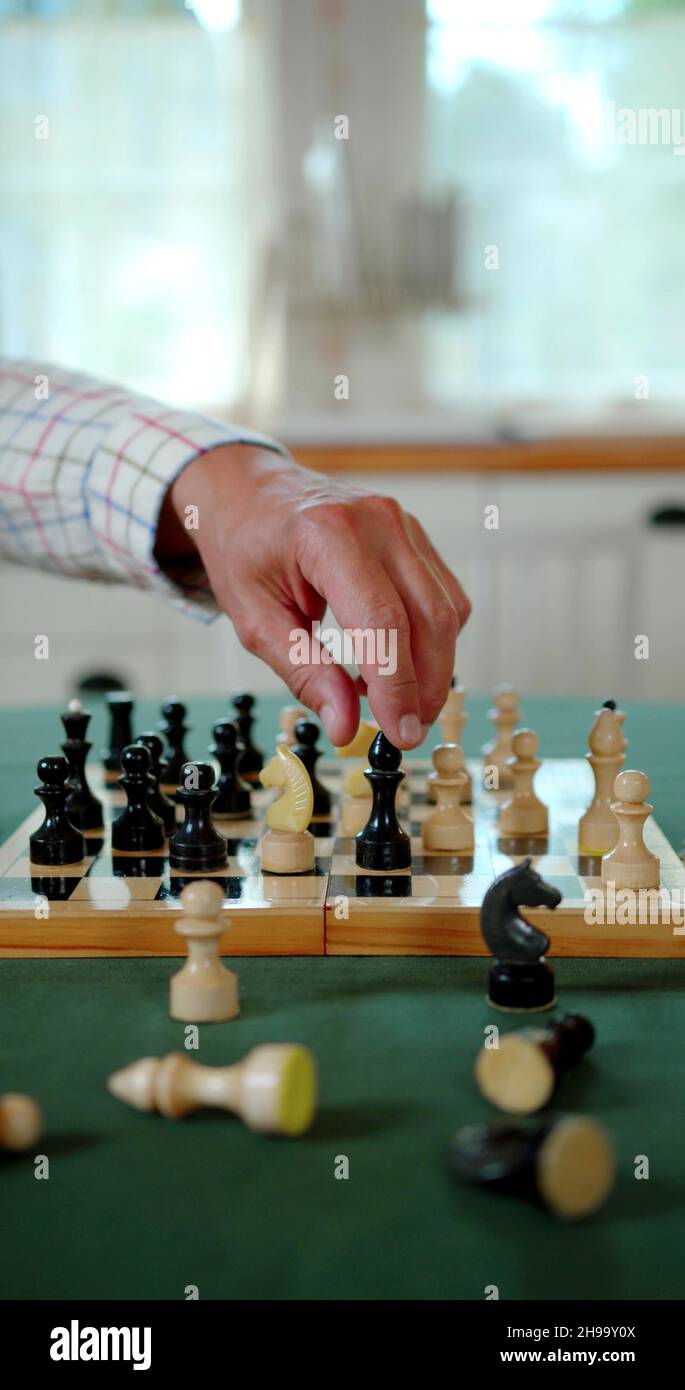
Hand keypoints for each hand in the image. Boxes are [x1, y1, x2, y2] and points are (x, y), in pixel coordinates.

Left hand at [157, 444, 470, 748]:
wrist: (249, 491)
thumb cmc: (244, 548)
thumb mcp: (255, 618)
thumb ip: (304, 672)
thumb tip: (344, 727)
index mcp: (326, 535)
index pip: (382, 620)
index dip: (397, 685)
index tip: (400, 734)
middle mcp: (376, 521)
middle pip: (428, 618)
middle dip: (426, 687)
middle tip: (406, 733)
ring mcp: (402, 523)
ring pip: (446, 610)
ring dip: (433, 668)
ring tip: (397, 704)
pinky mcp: (415, 535)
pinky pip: (443, 596)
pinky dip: (431, 639)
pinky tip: (396, 663)